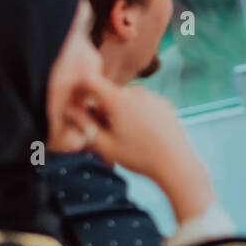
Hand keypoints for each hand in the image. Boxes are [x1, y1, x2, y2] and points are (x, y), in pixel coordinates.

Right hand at [81, 79, 215, 221]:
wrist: (177, 163)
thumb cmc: (139, 156)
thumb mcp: (104, 145)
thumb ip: (83, 125)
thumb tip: (68, 110)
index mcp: (118, 99)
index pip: (91, 82)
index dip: (80, 90)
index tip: (78, 105)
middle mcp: (136, 91)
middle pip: (109, 94)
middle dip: (102, 109)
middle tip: (103, 134)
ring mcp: (152, 95)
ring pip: (126, 99)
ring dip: (119, 112)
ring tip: (124, 137)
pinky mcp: (164, 103)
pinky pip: (143, 103)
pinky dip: (136, 113)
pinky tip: (142, 134)